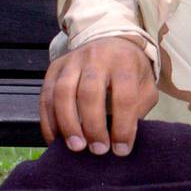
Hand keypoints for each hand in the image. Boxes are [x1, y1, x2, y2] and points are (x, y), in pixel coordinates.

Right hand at [40, 37, 157, 156]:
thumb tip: (123, 139)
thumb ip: (139, 108)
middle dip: (93, 126)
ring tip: (76, 147)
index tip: (121, 149)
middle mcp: (96, 58)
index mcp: (124, 62)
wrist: (110, 40)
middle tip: (98, 150)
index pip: (124, 96)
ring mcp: (72, 61)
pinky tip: (56, 140)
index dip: (123, 126)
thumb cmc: (130, 70)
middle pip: (89, 93)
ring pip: (62, 93)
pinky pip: (45, 96)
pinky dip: (48, 121)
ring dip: (67, 125)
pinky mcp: (54, 68)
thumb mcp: (145, 85)